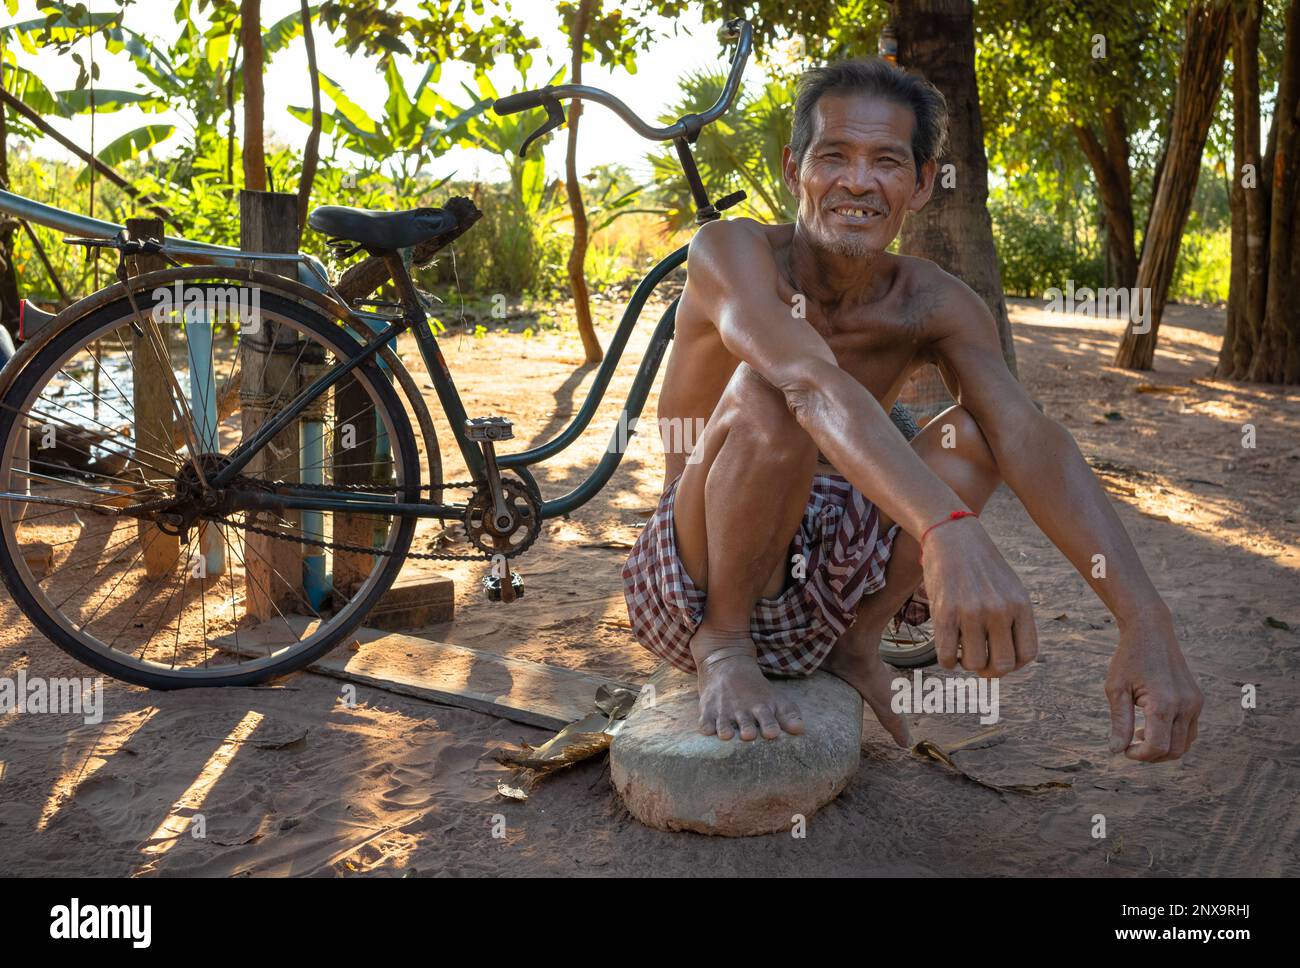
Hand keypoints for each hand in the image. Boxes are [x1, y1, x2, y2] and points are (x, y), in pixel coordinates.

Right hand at [922, 517, 1037, 676]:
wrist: (952, 536)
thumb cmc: (981, 566)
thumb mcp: (1010, 588)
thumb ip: (1014, 620)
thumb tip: (1006, 663)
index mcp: (1020, 604)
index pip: (1027, 654)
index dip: (1013, 664)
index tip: (999, 658)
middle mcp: (999, 609)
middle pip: (1001, 665)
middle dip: (989, 670)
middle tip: (979, 661)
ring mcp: (971, 611)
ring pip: (973, 663)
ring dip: (966, 663)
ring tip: (962, 650)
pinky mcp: (944, 611)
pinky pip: (947, 655)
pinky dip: (947, 661)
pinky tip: (947, 650)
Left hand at [1105, 616, 1201, 760]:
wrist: (1151, 632)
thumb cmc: (1129, 658)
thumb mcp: (1116, 689)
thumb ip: (1119, 722)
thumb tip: (1117, 750)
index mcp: (1164, 703)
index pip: (1158, 746)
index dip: (1139, 755)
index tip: (1123, 749)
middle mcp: (1186, 705)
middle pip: (1175, 750)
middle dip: (1151, 756)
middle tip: (1130, 745)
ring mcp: (1195, 703)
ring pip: (1185, 743)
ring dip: (1163, 748)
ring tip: (1139, 734)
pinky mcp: (1197, 700)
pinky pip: (1189, 731)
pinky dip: (1173, 737)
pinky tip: (1151, 726)